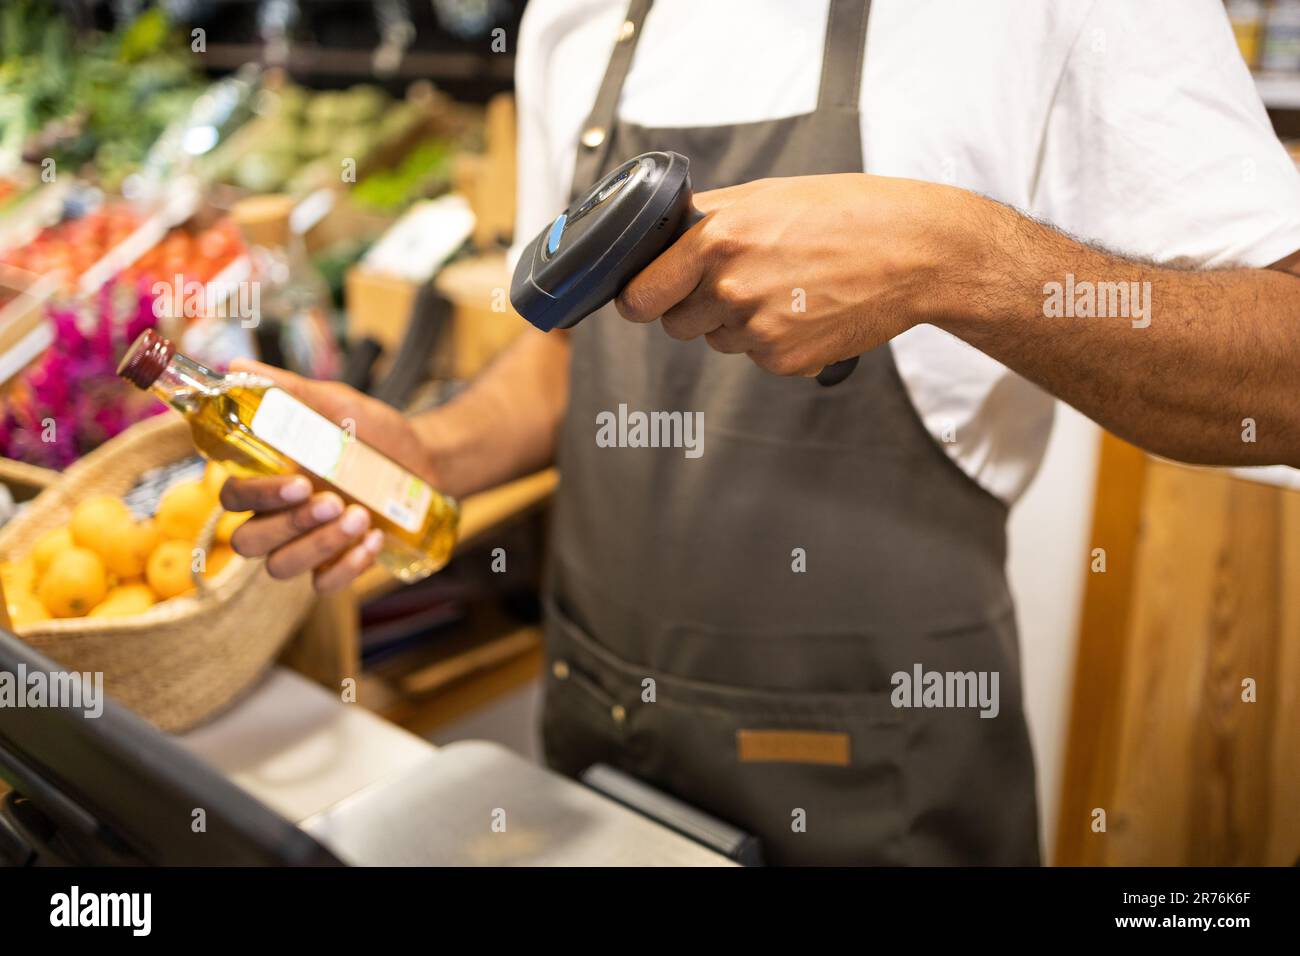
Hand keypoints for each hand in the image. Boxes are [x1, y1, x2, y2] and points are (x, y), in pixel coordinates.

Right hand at [220, 360, 437, 592]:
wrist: (426, 459)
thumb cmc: (373, 431)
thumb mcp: (336, 404)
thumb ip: (287, 392)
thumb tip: (235, 369)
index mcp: (268, 478)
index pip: (233, 497)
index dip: (257, 495)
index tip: (298, 480)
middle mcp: (278, 517)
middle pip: (249, 542)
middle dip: (289, 524)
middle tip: (331, 501)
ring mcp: (306, 545)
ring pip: (281, 567)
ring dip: (319, 546)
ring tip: (360, 516)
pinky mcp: (337, 565)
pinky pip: (323, 585)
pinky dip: (347, 566)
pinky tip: (374, 538)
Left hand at [614, 173, 973, 375]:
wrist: (914, 252)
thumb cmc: (846, 212)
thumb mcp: (768, 194)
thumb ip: (707, 216)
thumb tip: (661, 232)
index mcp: (718, 240)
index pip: (641, 294)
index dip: (640, 297)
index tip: (644, 297)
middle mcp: (732, 288)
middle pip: (675, 324)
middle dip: (693, 308)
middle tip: (736, 283)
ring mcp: (759, 330)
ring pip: (718, 341)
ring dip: (737, 323)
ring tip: (787, 287)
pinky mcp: (785, 360)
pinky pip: (757, 358)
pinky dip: (774, 339)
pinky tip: (808, 309)